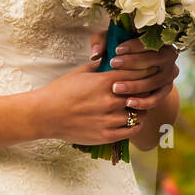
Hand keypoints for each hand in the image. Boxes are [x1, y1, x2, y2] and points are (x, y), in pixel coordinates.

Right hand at [30, 45, 162, 145]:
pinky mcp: (106, 135)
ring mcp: (109, 119)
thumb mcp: (81, 72)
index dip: (146, 73)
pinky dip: (136, 125)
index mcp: (105, 82)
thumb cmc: (61, 90)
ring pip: (140, 113)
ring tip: (140, 106)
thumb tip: (114, 59)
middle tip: (148, 90)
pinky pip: (132, 131)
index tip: (149, 73)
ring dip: (142, 109)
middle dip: (146, 91)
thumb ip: (101, 66)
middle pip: (142, 94)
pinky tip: (134, 120)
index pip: (138, 74)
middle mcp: (110, 100)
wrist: (44, 114)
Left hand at [103, 37, 178, 111]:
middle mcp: (169, 55)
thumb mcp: (110, 41)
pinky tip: (129, 103)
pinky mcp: (167, 88)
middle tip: (114, 64)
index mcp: (159, 39)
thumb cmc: (121, 50)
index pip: (151, 40)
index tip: (116, 50)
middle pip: (155, 59)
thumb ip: (101, 42)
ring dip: (136, 85)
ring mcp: (170, 73)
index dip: (134, 45)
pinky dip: (144, 102)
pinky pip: (158, 97)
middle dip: (134, 62)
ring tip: (116, 88)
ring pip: (156, 80)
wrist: (135, 67)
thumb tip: (95, 54)